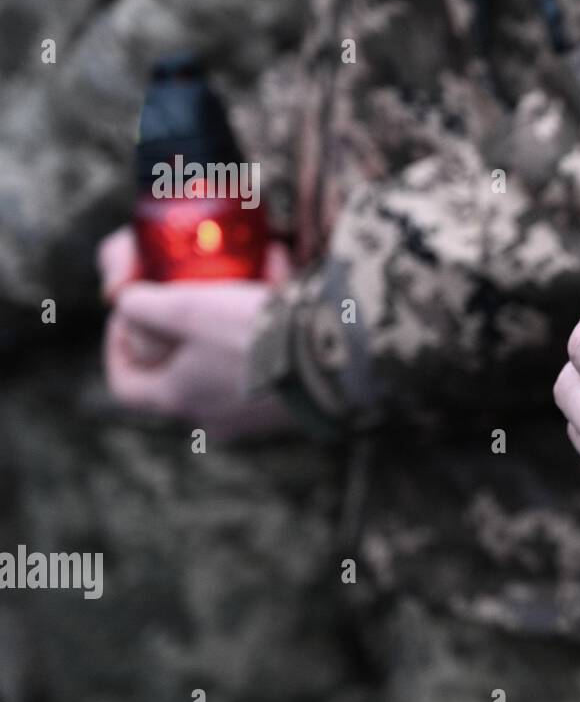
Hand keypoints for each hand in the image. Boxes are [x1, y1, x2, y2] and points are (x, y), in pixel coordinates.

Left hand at [98, 226, 297, 439]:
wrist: (340, 358)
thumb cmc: (256, 335)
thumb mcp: (186, 307)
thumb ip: (142, 305)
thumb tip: (129, 304)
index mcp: (181, 400)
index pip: (126, 386)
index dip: (117, 347)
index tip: (130, 312)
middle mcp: (214, 418)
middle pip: (179, 373)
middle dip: (184, 327)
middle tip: (195, 293)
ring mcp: (256, 417)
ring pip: (226, 367)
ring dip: (230, 325)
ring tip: (251, 284)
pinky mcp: (294, 406)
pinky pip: (266, 369)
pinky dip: (266, 336)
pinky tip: (285, 300)